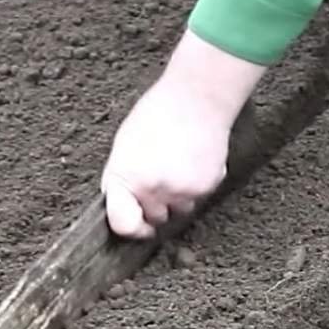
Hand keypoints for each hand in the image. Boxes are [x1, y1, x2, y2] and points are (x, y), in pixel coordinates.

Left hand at [101, 32, 266, 239]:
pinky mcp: (206, 188)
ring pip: (180, 211)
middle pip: (155, 219)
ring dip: (179, 197)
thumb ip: (122, 180)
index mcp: (125, 177)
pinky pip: (199, 198)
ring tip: (179, 165)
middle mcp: (152, 189)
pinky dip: (197, 185)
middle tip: (162, 176)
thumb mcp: (124, 147)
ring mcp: (181, 191)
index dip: (131, 229)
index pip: (123, 224)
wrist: (195, 100)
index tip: (138, 227)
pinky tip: (193, 162)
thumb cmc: (157, 116)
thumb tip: (125, 207)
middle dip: (157, 205)